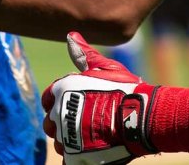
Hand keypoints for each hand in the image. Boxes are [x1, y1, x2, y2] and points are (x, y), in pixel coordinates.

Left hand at [42, 32, 156, 163]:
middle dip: (64, 122)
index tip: (76, 104)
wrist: (139, 117)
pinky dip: (77, 155)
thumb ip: (84, 54)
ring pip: (58, 142)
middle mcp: (59, 112)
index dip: (60, 101)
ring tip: (93, 135)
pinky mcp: (73, 156)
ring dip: (70, 140)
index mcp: (62, 89)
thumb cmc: (124, 89)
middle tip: (87, 121)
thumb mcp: (105, 67)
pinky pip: (67, 158)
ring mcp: (65, 136)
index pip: (48, 98)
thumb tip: (71, 35)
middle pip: (51, 122)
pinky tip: (92, 148)